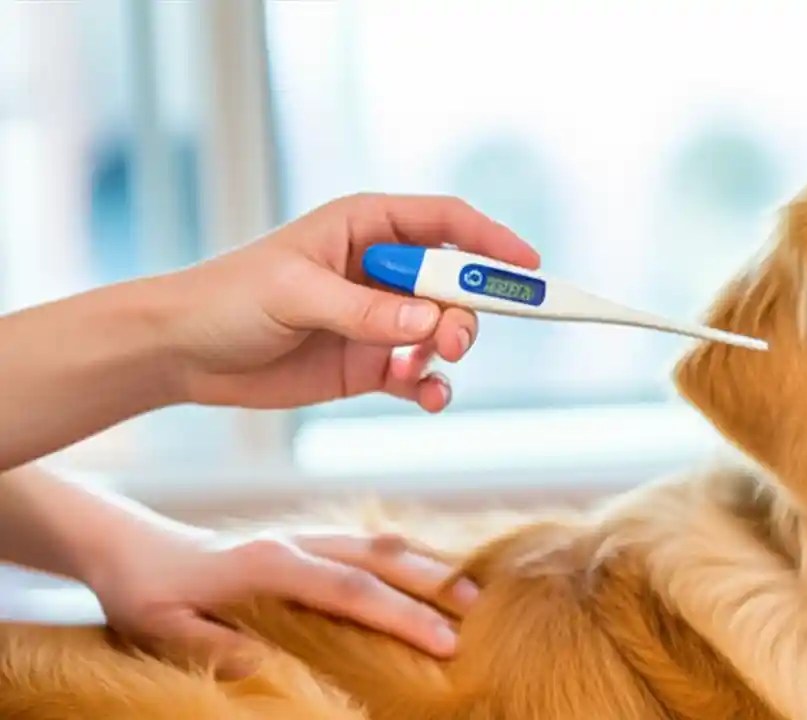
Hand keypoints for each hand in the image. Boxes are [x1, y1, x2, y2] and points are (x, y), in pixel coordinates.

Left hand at [85, 520, 476, 679]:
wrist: (133, 546)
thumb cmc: (147, 593)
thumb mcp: (160, 628)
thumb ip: (210, 643)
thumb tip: (263, 663)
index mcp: (269, 565)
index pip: (351, 591)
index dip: (402, 615)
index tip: (445, 641)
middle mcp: (296, 542)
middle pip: (380, 556)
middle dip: (433, 581)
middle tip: (479, 609)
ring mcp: (304, 537)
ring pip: (378, 543)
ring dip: (425, 564)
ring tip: (469, 590)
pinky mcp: (305, 541)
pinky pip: (365, 544)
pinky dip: (403, 557)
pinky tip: (427, 574)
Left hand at [159, 193, 539, 411]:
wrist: (182, 354)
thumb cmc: (228, 298)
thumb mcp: (296, 295)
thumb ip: (366, 309)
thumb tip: (431, 324)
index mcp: (364, 228)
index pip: (445, 223)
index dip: (490, 240)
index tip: (528, 264)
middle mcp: (379, 270)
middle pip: (453, 283)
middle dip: (466, 309)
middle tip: (457, 340)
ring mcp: (377, 319)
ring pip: (442, 330)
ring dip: (450, 349)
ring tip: (431, 368)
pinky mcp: (367, 363)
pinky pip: (418, 373)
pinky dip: (432, 386)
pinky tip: (429, 397)